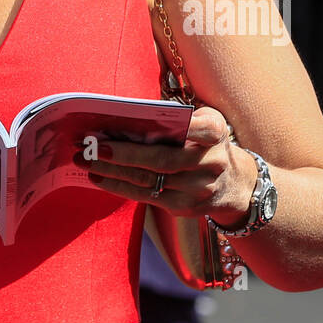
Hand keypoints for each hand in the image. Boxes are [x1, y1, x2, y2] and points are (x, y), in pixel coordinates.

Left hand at [74, 106, 258, 227]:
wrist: (237, 184)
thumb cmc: (206, 142)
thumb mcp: (203, 121)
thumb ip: (176, 116)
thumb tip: (127, 114)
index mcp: (215, 131)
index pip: (190, 127)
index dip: (161, 126)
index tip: (128, 123)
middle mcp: (211, 162)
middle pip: (161, 159)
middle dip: (123, 154)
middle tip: (93, 147)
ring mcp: (200, 189)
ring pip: (150, 181)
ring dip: (113, 173)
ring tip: (86, 162)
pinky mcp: (188, 208)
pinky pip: (148, 198)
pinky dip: (121, 187)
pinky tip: (100, 178)